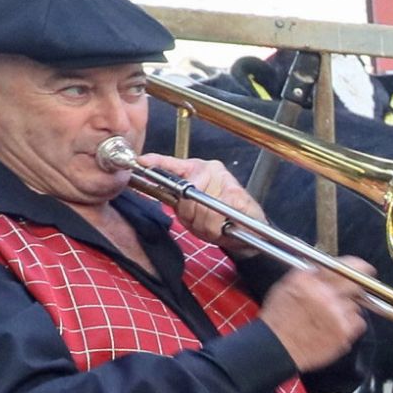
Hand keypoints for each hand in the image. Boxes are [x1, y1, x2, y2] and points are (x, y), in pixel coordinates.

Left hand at [139, 154, 264, 243]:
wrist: (252, 230)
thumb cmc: (221, 219)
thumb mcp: (194, 210)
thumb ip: (179, 201)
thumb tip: (163, 195)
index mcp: (197, 169)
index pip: (172, 163)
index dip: (156, 162)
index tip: (141, 161)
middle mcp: (210, 169)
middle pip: (184, 194)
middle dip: (190, 216)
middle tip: (202, 222)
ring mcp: (224, 179)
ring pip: (199, 207)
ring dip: (204, 224)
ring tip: (214, 225)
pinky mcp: (236, 193)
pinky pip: (214, 214)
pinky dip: (216, 226)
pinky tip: (224, 225)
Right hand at [257, 260, 368, 372]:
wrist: (277, 347)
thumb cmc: (280, 319)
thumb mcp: (287, 286)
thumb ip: (311, 275)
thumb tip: (331, 268)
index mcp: (309, 280)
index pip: (343, 266)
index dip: (357, 266)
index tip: (363, 269)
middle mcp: (324, 294)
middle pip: (356, 283)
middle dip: (359, 285)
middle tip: (357, 290)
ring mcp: (336, 313)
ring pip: (356, 305)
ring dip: (347, 310)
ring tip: (329, 318)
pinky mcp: (344, 331)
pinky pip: (359, 323)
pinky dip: (350, 326)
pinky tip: (334, 329)